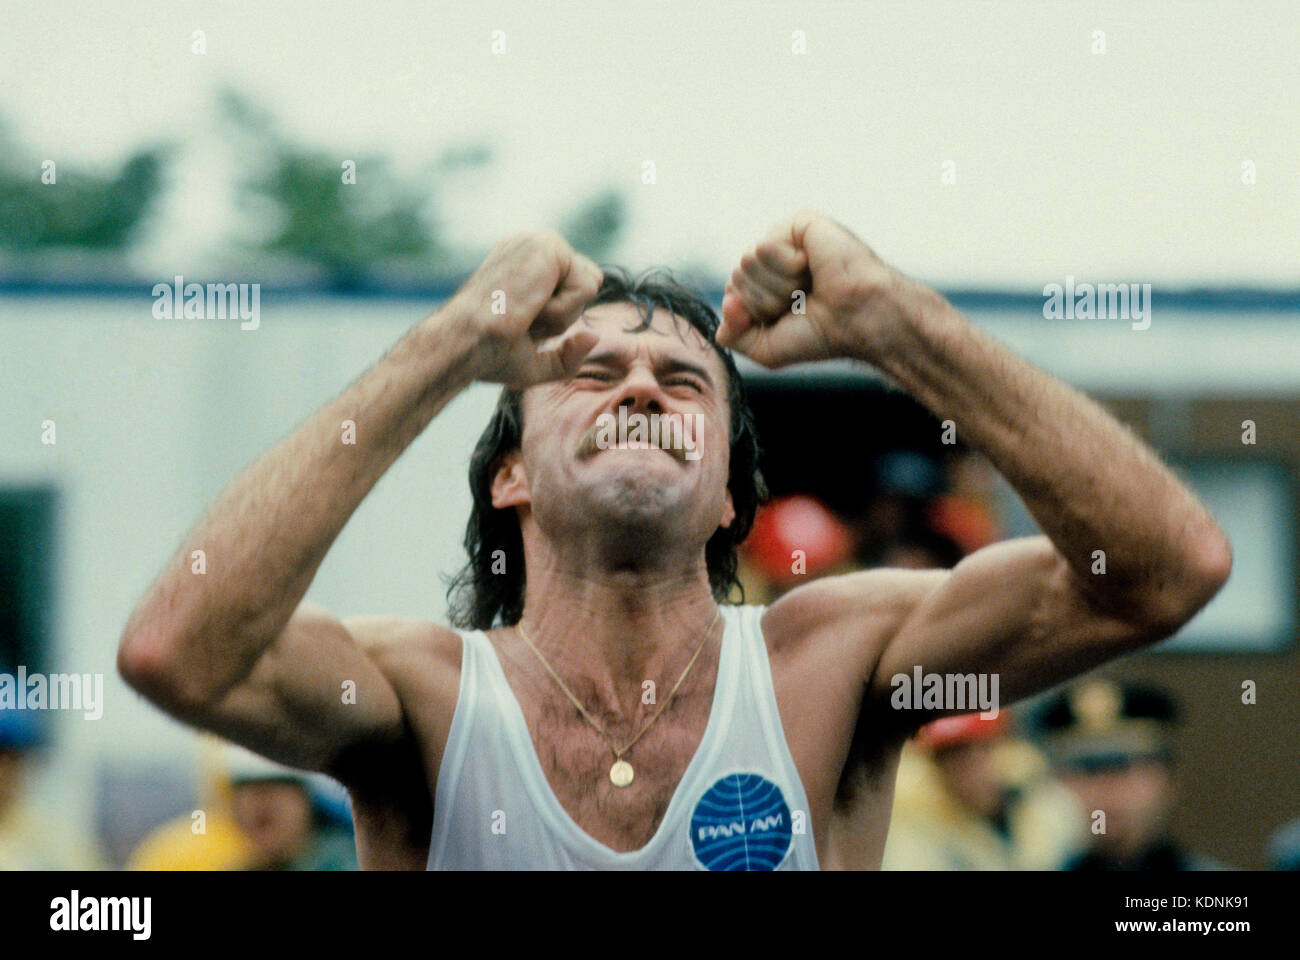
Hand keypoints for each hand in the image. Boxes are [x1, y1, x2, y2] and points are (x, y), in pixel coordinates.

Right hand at [443, 231, 603, 387]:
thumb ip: (568, 356)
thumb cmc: (488, 353)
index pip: (575, 285)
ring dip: (562, 314)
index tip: (522, 322)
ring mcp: (539, 242)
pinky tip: (531, 305)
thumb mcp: (534, 362)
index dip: (559, 316)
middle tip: (524, 319)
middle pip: (586, 285)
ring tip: (526, 311)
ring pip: (589, 286)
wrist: (465, 342)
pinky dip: (564, 309)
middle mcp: (531, 247)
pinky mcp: (548, 245)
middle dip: (564, 315)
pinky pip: (587, 287)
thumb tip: (593, 337)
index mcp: (524, 265)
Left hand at [717, 210, 911, 367]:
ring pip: (747, 263)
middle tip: (804, 301)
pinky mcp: (797, 224)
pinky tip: (814, 266)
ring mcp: (784, 240)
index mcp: (763, 285)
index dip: (755, 315)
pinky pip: (763, 247)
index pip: (731, 295)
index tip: (790, 318)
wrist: (859, 321)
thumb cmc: (821, 335)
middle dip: (768, 301)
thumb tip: (727, 302)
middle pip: (736, 279)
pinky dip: (788, 267)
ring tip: (811, 285)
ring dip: (780, 286)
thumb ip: (732, 335)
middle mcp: (771, 261)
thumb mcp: (765, 348)